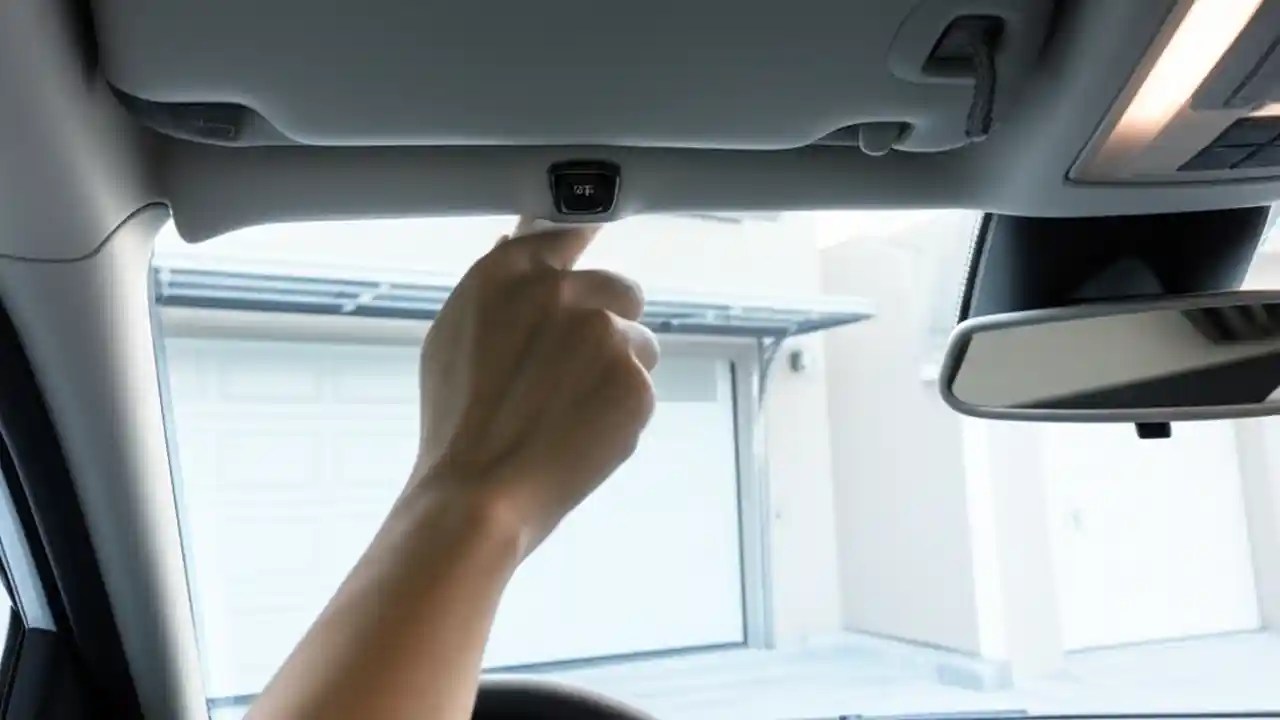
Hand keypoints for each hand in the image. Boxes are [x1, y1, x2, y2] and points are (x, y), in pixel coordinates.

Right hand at [411, 221, 659, 553]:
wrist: (479, 495)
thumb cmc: (456, 421)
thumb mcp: (454, 335)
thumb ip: (498, 286)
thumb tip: (520, 239)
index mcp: (510, 273)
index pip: (570, 228)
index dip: (586, 246)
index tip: (595, 248)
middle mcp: (563, 293)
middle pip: (620, 288)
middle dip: (607, 323)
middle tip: (571, 371)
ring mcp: (604, 336)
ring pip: (639, 340)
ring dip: (619, 369)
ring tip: (570, 410)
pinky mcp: (636, 381)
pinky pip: (642, 386)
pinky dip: (622, 409)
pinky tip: (581, 433)